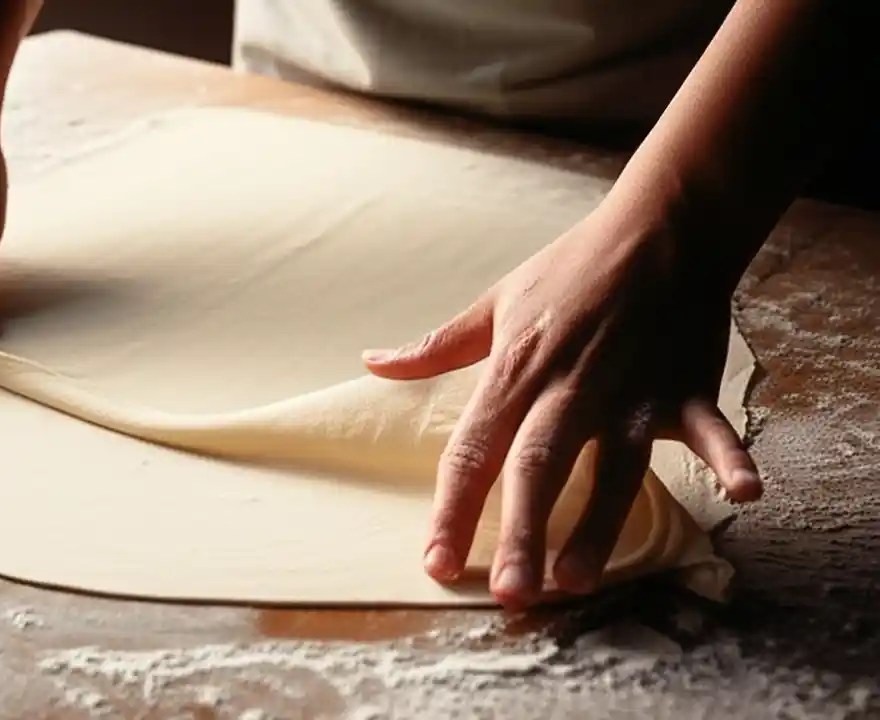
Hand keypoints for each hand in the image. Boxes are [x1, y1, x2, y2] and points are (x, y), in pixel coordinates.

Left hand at [363, 209, 761, 608]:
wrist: (659, 228)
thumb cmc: (571, 268)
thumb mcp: (494, 302)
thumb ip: (435, 347)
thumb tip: (374, 362)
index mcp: (516, 373)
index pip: (473, 450)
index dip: (452, 509)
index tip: (437, 562)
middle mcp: (570, 390)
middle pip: (538, 468)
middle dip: (522, 533)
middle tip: (510, 594)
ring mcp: (632, 393)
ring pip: (613, 469)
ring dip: (598, 525)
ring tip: (578, 581)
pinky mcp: (686, 389)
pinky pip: (710, 431)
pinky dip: (730, 458)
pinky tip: (745, 495)